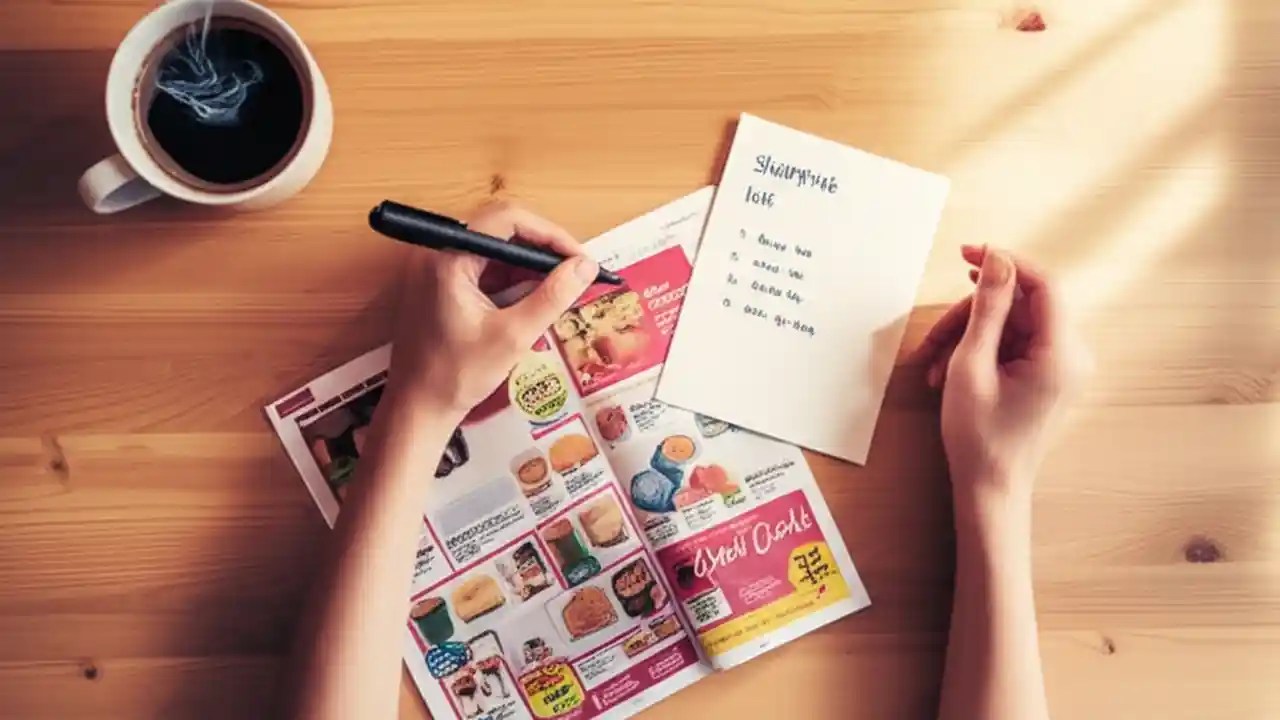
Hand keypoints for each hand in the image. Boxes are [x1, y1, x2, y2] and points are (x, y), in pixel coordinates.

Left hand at [384, 201, 597, 424]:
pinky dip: (511, 282)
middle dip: (542, 251)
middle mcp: (437, 253)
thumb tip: (586, 266)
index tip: (578, 258)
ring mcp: (437, 269)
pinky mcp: (441, 285)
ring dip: (529, 268)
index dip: (549, 234)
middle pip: (501, 230)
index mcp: (448, 258)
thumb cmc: (456, 375)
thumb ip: (553, 296)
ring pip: (496, 250)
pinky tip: (533, 304)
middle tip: (575, 273)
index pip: (506, 219)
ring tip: (560, 292)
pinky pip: (484, 269)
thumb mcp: (514, 336)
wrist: (417, 408)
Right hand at [916, 245, 1090, 499]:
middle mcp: (1070, 355)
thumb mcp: (971, 365)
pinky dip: (976, 351)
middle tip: (934, 334)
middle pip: (1018, 305)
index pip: (1042, 284)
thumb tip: (997, 261)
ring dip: (966, 336)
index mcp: (1061, 353)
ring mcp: (1059, 366)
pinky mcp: (1045, 374)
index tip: (968, 254)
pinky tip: (946, 372)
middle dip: (970, 314)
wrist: (990, 487)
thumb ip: (987, 308)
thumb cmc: (980, 437)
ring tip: (932, 365)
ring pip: (1008, 324)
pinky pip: (1009, 344)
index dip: (1005, 262)